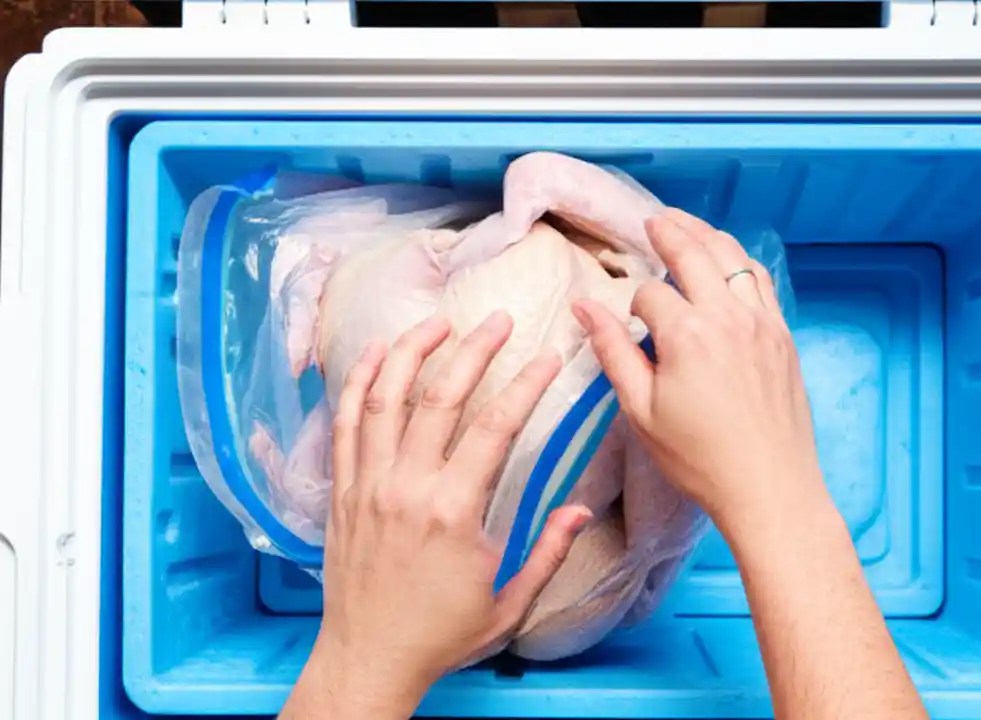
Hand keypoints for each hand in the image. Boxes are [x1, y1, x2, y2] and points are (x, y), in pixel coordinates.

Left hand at [282, 311, 591, 719]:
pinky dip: (358, 381)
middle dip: (474, 349)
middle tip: (498, 320)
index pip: (495, 427)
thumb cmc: (441, 635)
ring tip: (439, 321)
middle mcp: (406, 488)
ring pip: (386, 397)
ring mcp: (368, 485)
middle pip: (440, 397)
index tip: (548, 357)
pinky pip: (345, 423)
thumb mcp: (510, 605)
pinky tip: (377, 353)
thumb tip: (580, 509)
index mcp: (454, 512)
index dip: (525, 384)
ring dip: (412, 350)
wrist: (368, 659)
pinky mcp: (343, 492)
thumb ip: (549, 553)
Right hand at [572, 209, 826, 528]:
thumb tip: (584, 306)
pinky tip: (729, 262)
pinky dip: (741, 262)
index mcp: (686, 334)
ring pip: (733, 257)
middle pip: (694, 252)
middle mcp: (727, 316)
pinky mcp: (783, 335)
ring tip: (687, 226)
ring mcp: (761, 322)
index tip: (628, 317)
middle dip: (669, 231)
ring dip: (707, 235)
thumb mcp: (641, 411)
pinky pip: (762, 281)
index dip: (633, 302)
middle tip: (653, 219)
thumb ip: (613, 352)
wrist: (770, 487)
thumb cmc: (700, 458)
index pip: (650, 293)